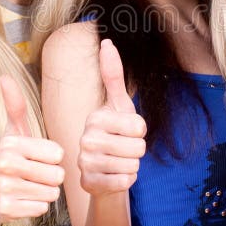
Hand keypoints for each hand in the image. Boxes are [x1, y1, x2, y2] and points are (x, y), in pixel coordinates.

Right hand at [0, 75, 64, 222]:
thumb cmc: (7, 158)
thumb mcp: (12, 132)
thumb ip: (15, 105)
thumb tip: (4, 75)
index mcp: (12, 144)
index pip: (57, 153)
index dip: (52, 158)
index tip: (36, 158)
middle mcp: (6, 164)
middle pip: (57, 175)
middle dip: (51, 177)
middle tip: (34, 176)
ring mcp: (5, 188)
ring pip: (52, 193)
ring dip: (44, 192)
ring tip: (28, 187)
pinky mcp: (6, 210)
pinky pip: (42, 208)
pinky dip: (37, 206)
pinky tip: (23, 200)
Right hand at [78, 39, 146, 194]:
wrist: (102, 173)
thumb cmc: (115, 136)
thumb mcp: (118, 105)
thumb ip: (113, 75)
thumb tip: (107, 42)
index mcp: (95, 118)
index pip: (139, 126)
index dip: (140, 132)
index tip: (127, 132)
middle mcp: (86, 139)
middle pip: (138, 147)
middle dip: (137, 151)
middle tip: (123, 150)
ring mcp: (85, 163)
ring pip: (133, 165)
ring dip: (131, 165)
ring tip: (118, 162)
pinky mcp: (89, 183)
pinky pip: (125, 181)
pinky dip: (126, 180)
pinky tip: (114, 176)